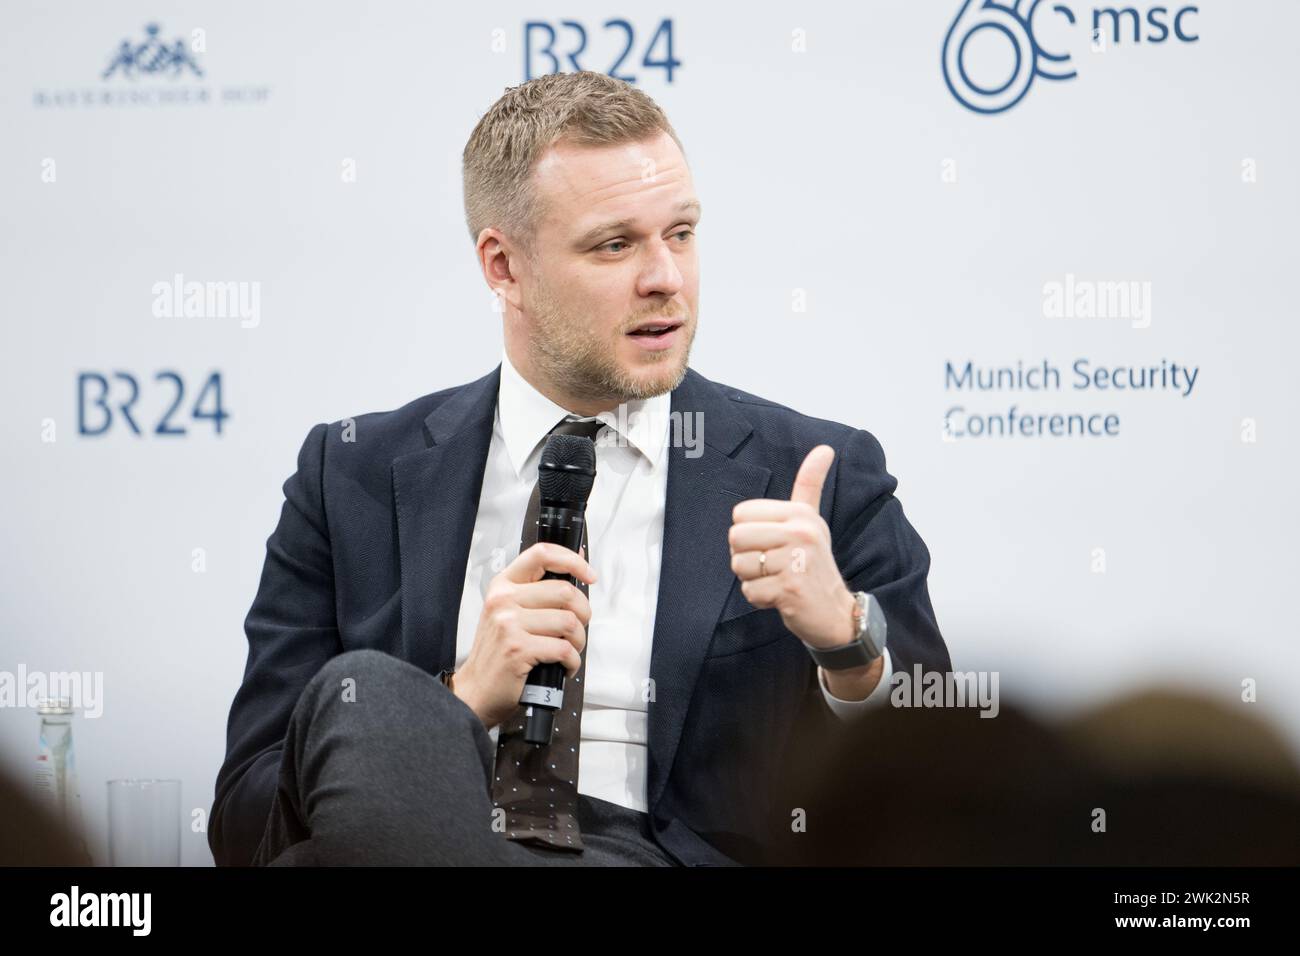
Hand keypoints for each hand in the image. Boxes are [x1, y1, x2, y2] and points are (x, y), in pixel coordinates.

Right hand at [455, 542, 594, 729]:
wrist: (476, 691)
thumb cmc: (499, 654)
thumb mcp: (512, 613)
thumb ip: (541, 589)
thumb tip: (579, 562)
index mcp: (504, 585)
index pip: (542, 554)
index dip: (573, 560)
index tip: (589, 575)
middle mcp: (503, 600)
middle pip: (565, 592)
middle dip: (583, 614)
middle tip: (576, 630)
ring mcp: (508, 624)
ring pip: (569, 622)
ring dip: (578, 642)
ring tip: (568, 651)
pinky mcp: (517, 649)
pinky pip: (564, 649)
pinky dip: (572, 662)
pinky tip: (562, 667)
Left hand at [728, 445, 856, 649]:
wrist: (834, 612)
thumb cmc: (814, 563)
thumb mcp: (812, 521)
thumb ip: (810, 484)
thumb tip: (825, 448)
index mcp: (800, 514)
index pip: (741, 514)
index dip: (748, 533)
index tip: (773, 544)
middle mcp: (801, 532)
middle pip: (735, 537)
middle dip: (746, 557)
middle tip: (772, 565)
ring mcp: (797, 560)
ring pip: (739, 565)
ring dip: (752, 579)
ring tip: (777, 579)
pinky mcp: (790, 588)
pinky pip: (749, 590)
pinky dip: (759, 598)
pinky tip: (780, 596)